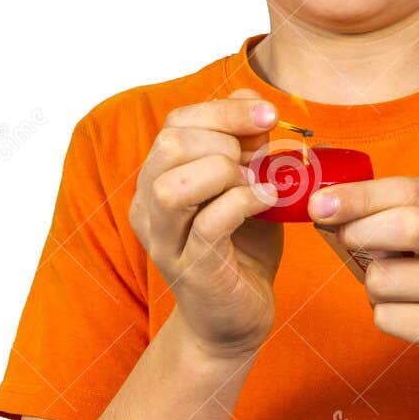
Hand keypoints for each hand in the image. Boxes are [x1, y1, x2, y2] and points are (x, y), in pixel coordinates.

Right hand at [128, 88, 283, 360]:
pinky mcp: (192, 268)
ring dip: (225, 172)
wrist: (234, 319)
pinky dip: (244, 203)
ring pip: (174, 185)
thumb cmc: (241, 248)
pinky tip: (269, 202)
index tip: (267, 116)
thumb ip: (246, 143)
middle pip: (169, 144)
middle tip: (261, 157)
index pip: (175, 123)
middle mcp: (149, 206)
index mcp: (158, 177)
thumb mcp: (246, 185)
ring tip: (257, 182)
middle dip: (225, 138)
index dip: (224, 110)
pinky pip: (208, 224)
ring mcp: (166, 240)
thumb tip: (253, 100)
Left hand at [308, 176, 418, 381]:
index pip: (406, 191)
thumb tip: (324, 209)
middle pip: (407, 226)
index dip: (358, 195)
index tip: (319, 204)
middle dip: (361, 233)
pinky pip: (388, 317)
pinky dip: (385, 315)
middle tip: (349, 242)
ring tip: (395, 290)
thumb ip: (385, 217)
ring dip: (373, 285)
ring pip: (385, 279)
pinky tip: (410, 315)